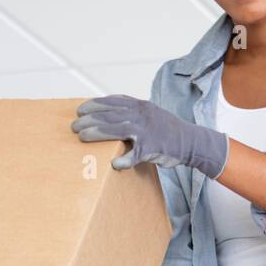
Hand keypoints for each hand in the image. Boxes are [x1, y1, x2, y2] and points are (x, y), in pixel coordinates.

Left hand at [71, 94, 228, 178]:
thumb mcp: (149, 114)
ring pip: (118, 129)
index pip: (113, 102)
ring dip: (98, 133)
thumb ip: (131, 114)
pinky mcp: (153, 148)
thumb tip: (109, 118)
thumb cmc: (167, 130)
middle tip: (74, 126)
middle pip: (111, 115)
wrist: (191, 141)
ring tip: (82, 137)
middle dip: (90, 120)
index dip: (95, 105)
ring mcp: (147, 131)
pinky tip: (114, 164)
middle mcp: (142, 115)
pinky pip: (136, 155)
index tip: (80, 109)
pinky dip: (125, 160)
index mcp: (140, 106)